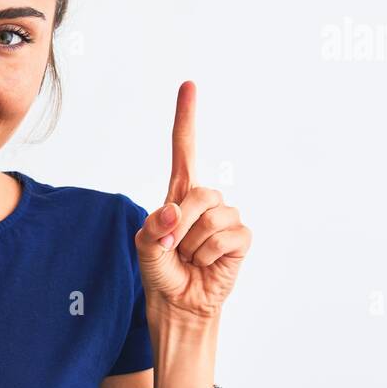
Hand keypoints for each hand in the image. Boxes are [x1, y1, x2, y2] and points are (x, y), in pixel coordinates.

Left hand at [134, 81, 251, 323]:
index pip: (184, 149)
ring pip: (211, 219)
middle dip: (178, 226)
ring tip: (189, 258)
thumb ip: (151, 228)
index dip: (186, 117)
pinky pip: (226, 238)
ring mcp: (227, 217)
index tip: (189, 86)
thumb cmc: (162, 271)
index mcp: (180, 193)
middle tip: (172, 249)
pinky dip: (209, 256)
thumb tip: (173, 212)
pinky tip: (206, 264)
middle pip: (199, 193)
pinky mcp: (242, 238)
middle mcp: (206, 200)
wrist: (179, 302)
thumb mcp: (144, 248)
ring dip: (191, 246)